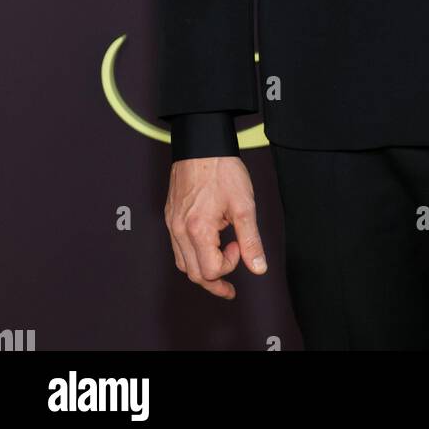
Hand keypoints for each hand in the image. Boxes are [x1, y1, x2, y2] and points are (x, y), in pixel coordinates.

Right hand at [164, 155, 267, 298]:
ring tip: (220, 262)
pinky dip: (192, 253)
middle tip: (230, 285)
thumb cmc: (222, 170)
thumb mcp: (244, 205)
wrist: (202, 143)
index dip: (228, 266)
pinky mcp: (170, 215)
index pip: (209, 271)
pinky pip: (177, 246)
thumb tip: (258, 268)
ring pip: (182, 262)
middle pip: (192, 273)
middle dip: (214, 281)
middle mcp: (180, 230)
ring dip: (201, 268)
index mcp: (197, 229)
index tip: (238, 247)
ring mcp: (172, 223)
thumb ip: (251, 240)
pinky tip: (207, 244)